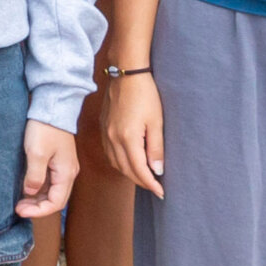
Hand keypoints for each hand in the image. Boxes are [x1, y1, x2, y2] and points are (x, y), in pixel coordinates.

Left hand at [17, 119, 78, 216]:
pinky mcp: (57, 160)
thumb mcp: (36, 153)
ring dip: (37, 198)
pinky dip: (38, 188)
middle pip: (55, 199)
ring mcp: (63, 167)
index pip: (56, 203)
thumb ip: (34, 176)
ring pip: (52, 191)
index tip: (21, 211)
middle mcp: (68, 173)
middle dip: (37, 207)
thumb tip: (30, 192)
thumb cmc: (45, 128)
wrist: (52, 107)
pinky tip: (25, 188)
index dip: (38, 211)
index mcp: (66, 174)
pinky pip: (49, 181)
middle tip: (18, 208)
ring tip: (19, 201)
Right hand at [103, 73, 165, 198]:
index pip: (139, 170)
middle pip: (125, 170)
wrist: (126, 72)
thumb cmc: (145, 94)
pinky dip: (119, 162)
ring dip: (129, 173)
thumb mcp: (157, 122)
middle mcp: (113, 138)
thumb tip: (157, 170)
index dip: (151, 184)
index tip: (162, 193)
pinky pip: (109, 152)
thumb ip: (156, 148)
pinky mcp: (103, 126)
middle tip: (155, 187)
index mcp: (127, 138)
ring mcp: (105, 133)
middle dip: (141, 181)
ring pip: (115, 162)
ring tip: (144, 176)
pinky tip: (129, 160)